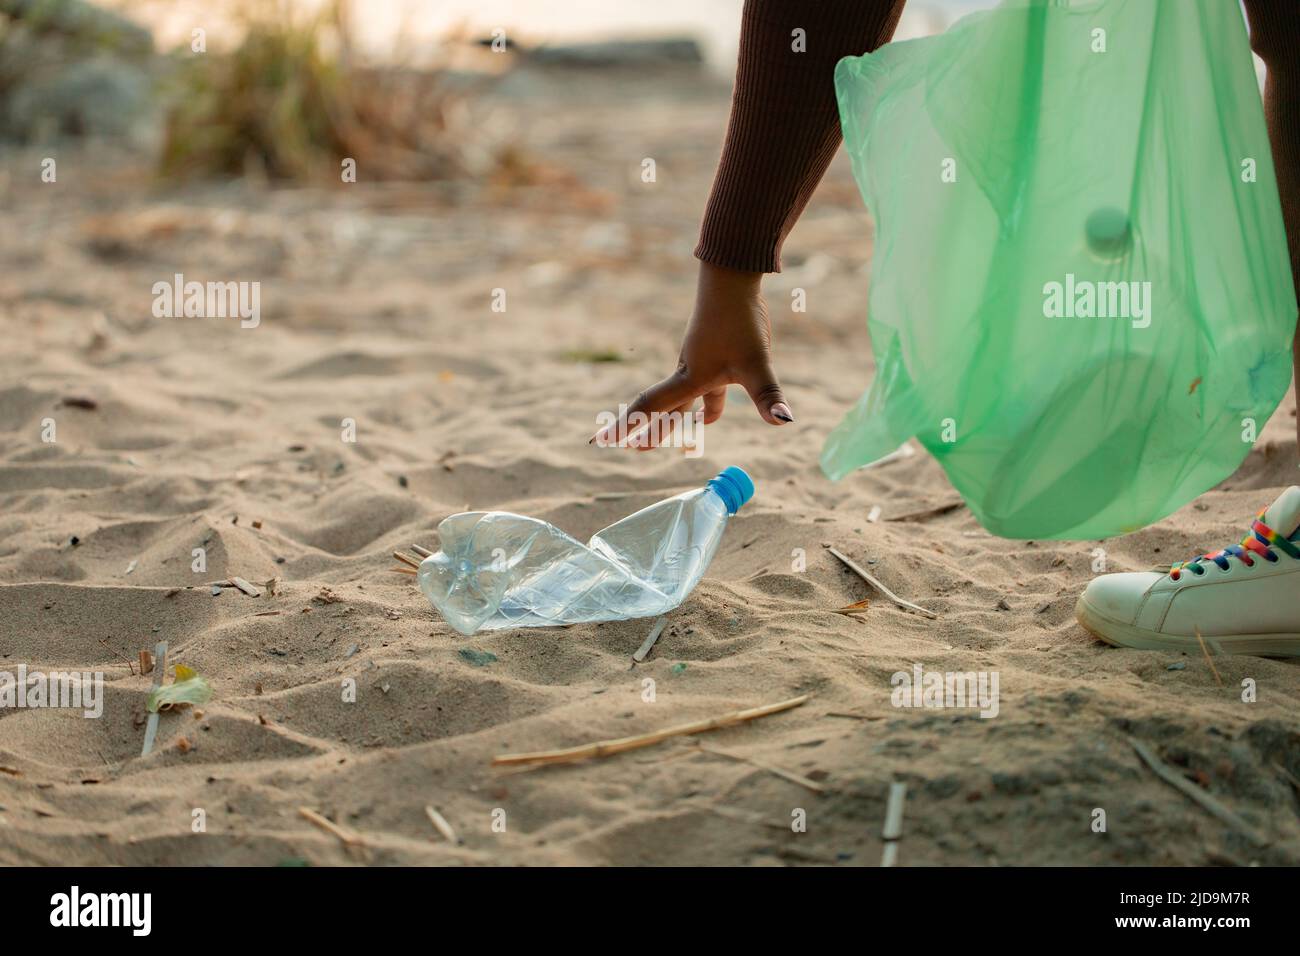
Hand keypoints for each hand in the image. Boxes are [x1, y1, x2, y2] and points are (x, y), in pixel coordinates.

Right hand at [590, 261, 792, 448]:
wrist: (732, 278)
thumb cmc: (739, 320)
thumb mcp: (757, 363)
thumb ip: (768, 395)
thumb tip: (783, 422)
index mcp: (690, 378)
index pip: (651, 408)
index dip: (627, 426)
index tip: (600, 441)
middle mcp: (688, 371)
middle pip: (663, 408)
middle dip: (650, 430)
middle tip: (634, 449)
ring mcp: (699, 361)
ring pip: (683, 400)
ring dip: (676, 421)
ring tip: (671, 442)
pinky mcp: (712, 353)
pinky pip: (702, 388)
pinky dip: (702, 406)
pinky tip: (710, 416)